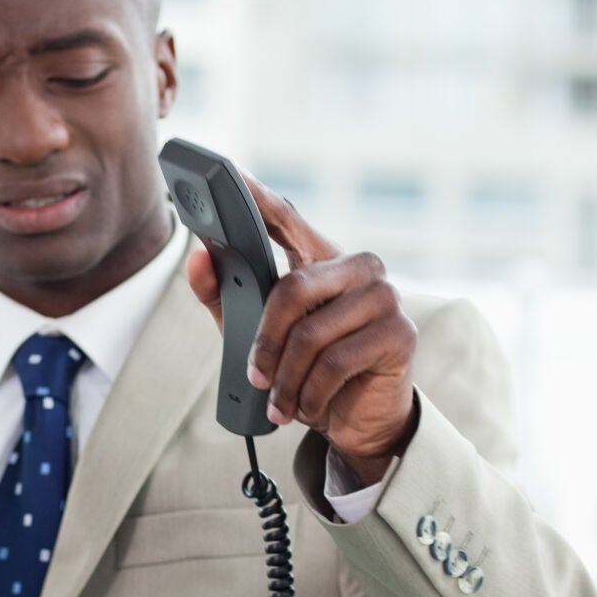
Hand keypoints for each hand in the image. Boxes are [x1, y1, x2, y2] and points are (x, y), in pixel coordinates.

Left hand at [184, 172, 419, 484]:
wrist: (360, 420)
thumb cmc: (306, 369)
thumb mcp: (253, 335)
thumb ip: (223, 296)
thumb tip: (197, 257)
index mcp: (322, 257)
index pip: (287, 219)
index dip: (259, 198)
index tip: (231, 176)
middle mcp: (358, 266)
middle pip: (292, 288)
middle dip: (265, 342)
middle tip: (254, 376)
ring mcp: (384, 296)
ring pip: (311, 334)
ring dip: (287, 379)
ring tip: (280, 403)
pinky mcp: (399, 333)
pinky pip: (335, 363)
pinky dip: (311, 393)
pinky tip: (307, 406)